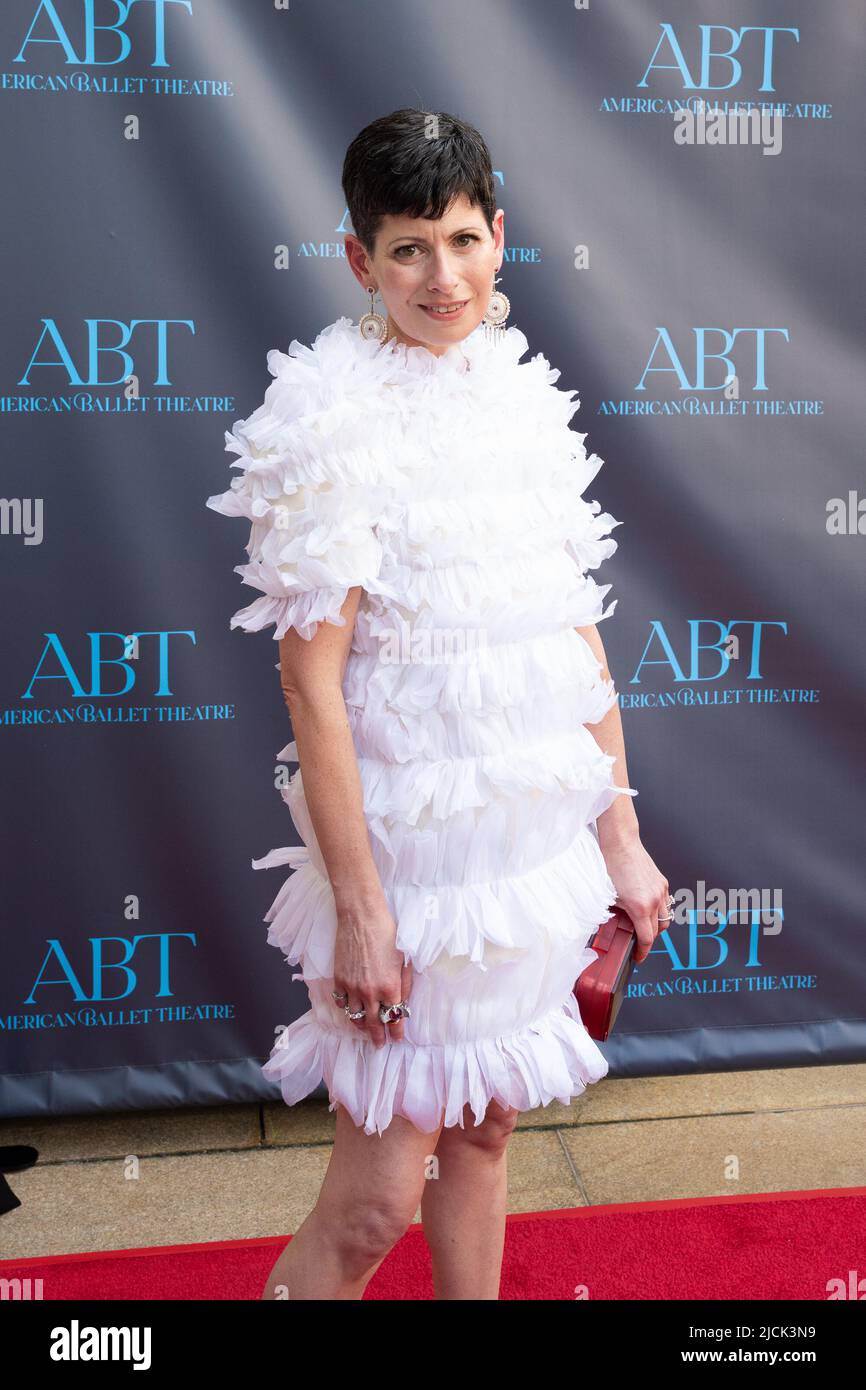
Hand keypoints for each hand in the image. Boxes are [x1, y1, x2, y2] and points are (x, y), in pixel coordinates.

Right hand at [332, 892, 412, 1046]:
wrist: (362, 918)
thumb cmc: (387, 933)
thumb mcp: (403, 959)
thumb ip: (403, 983)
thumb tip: (402, 1000)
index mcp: (391, 988)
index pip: (394, 1020)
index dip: (396, 1032)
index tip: (397, 1038)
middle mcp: (371, 993)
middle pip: (373, 1025)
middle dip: (377, 1037)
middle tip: (379, 1045)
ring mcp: (353, 988)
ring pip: (355, 1017)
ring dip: (361, 1026)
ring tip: (364, 1029)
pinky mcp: (339, 980)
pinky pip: (341, 1002)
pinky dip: (346, 1008)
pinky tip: (350, 1009)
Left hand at [598, 832, 670, 964]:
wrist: (620, 842)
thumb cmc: (610, 865)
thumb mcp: (608, 897)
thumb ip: (615, 915)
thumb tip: (616, 926)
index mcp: (640, 906)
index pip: (647, 938)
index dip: (642, 951)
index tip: (638, 957)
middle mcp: (654, 899)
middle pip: (658, 930)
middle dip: (648, 939)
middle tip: (636, 942)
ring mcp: (661, 890)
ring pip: (665, 917)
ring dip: (656, 925)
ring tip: (642, 925)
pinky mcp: (662, 882)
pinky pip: (665, 903)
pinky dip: (658, 910)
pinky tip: (645, 908)